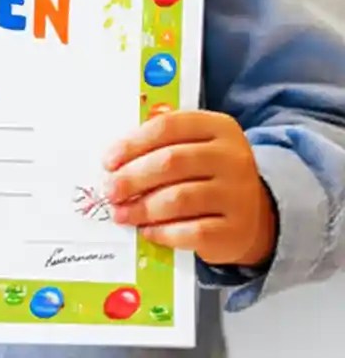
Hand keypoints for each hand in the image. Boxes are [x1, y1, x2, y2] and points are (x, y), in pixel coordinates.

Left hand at [103, 110, 276, 267]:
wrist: (250, 215)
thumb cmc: (205, 176)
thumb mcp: (191, 149)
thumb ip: (158, 146)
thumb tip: (114, 163)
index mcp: (218, 128)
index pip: (168, 126)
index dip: (132, 144)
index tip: (108, 161)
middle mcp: (233, 158)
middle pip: (171, 162)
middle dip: (132, 178)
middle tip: (110, 191)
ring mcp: (239, 194)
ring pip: (179, 198)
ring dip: (142, 208)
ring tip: (121, 214)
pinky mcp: (237, 229)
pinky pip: (193, 231)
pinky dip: (164, 232)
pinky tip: (147, 231)